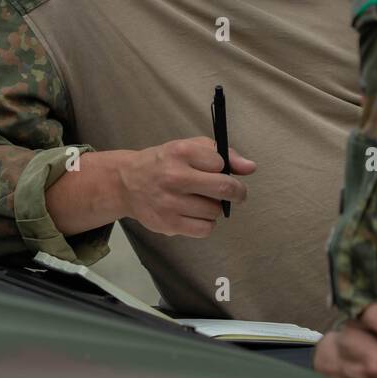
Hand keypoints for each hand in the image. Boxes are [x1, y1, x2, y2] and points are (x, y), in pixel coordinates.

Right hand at [116, 136, 254, 237]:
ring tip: (201, 201)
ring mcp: (170, 202)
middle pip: (223, 188)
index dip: (226, 169)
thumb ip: (223, 154)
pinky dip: (206, 223)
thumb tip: (250, 168)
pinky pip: (204, 229)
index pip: (221, 163)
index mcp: (181, 152)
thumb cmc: (165, 163)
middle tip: (235, 193)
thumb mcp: (190, 148)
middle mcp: (174, 177)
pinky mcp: (168, 224)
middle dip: (236, 192)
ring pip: (215, 211)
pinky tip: (195, 214)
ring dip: (216, 208)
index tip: (221, 171)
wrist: (126, 183)